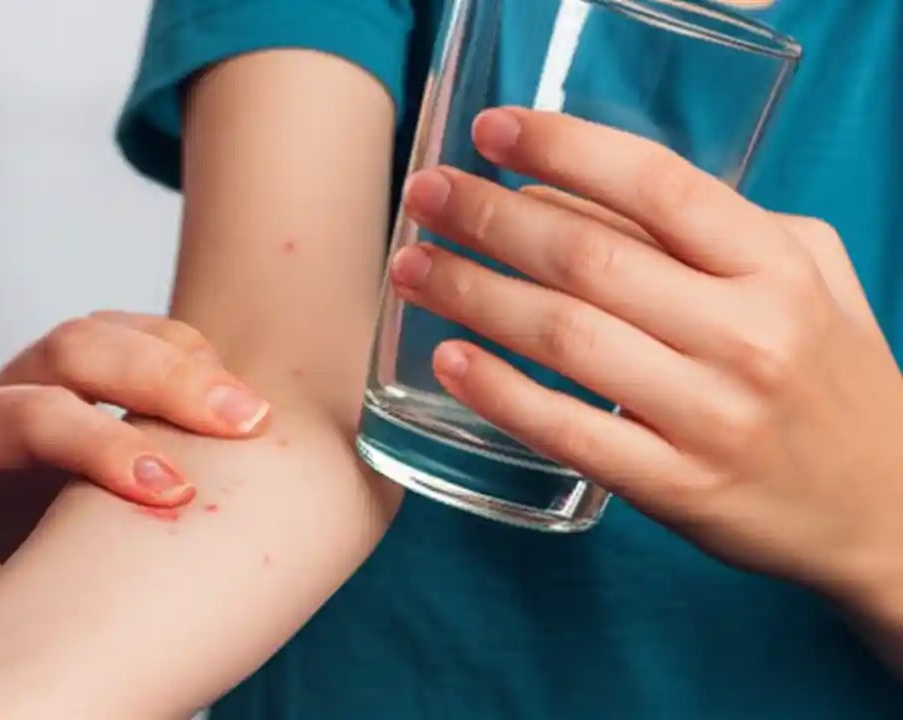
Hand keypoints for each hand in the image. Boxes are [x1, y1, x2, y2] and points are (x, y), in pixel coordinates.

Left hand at [0, 312, 268, 696]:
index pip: (31, 413)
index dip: (105, 445)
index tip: (174, 489)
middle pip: (75, 348)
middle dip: (163, 376)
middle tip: (244, 418)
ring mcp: (14, 392)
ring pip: (103, 336)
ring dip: (180, 360)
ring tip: (250, 406)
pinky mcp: (54, 407)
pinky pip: (119, 360)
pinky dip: (176, 368)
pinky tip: (223, 402)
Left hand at [388, 108, 902, 624]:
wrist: (888, 509)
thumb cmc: (831, 377)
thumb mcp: (809, 277)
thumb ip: (718, 228)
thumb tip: (584, 191)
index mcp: (777, 269)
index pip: (657, 185)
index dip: (564, 148)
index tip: (492, 129)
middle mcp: (747, 335)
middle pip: (589, 256)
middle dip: (489, 216)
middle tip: (425, 194)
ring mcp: (711, 416)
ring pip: (566, 336)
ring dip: (472, 293)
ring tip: (412, 267)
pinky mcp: (679, 487)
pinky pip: (569, 431)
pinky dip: (499, 393)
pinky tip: (447, 358)